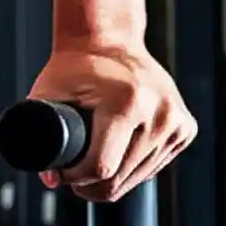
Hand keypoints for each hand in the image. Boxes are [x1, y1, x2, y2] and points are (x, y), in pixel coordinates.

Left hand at [28, 43, 195, 202]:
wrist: (108, 41)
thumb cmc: (74, 68)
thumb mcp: (47, 94)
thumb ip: (39, 133)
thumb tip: (49, 178)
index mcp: (125, 102)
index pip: (102, 167)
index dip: (76, 178)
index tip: (62, 174)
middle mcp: (158, 112)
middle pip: (121, 177)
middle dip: (92, 184)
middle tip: (73, 174)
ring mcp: (176, 121)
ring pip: (139, 177)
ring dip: (114, 179)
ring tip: (92, 163)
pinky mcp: (186, 128)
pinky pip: (154, 166)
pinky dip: (133, 168)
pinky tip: (117, 154)